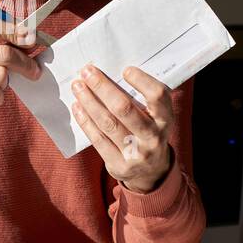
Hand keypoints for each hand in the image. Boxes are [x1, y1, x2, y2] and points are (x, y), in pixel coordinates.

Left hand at [71, 64, 173, 192]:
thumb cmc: (149, 132)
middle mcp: (153, 137)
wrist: (151, 172)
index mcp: (165, 119)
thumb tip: (111, 73)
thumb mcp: (156, 116)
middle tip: (87, 71)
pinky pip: (98, 139)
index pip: (157, 96)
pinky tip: (77, 107)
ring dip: (89, 101)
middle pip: (125, 109)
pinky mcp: (119, 165)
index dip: (142, 81)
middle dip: (103, 87)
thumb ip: (143, 98)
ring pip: (108, 123)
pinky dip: (85, 121)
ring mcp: (136, 154)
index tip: (126, 70)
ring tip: (77, 86)